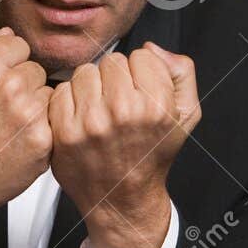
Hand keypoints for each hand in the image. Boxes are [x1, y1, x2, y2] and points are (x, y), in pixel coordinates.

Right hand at [0, 28, 54, 224]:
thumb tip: (3, 32)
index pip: (18, 44)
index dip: (7, 63)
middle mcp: (9, 85)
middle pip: (36, 69)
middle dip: (22, 85)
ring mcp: (29, 113)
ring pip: (47, 94)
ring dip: (33, 107)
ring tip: (7, 126)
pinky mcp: (43, 139)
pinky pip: (53, 121)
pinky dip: (40, 130)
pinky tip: (17, 141)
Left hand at [48, 43, 201, 247]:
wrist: (123, 199)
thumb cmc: (151, 156)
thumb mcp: (186, 115)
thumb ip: (181, 72)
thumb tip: (151, 48)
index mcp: (156, 106)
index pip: (142, 56)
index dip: (142, 72)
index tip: (141, 92)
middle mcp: (123, 112)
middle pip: (112, 61)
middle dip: (116, 78)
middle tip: (120, 104)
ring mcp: (91, 122)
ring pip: (85, 72)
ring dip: (91, 87)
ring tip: (101, 111)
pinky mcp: (64, 131)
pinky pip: (62, 91)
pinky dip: (70, 102)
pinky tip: (83, 119)